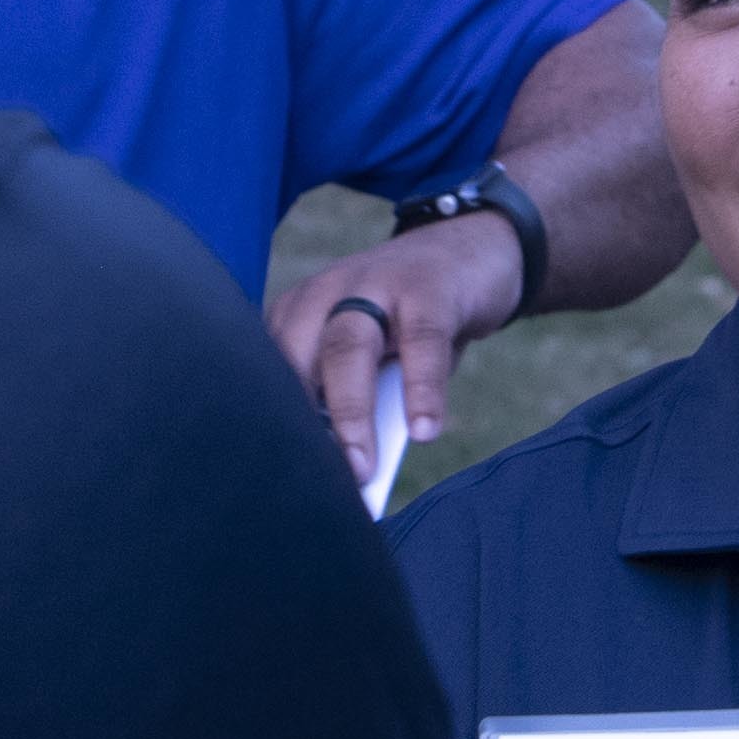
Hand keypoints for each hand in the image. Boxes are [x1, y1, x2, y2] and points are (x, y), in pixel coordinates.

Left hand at [268, 210, 525, 485]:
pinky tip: (425, 429)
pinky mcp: (428, 287)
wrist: (470, 252)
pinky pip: (422, 341)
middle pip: (297, 358)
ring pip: (348, 347)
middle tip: (316, 485)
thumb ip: (363, 401)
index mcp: (298, 314)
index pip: (269, 371)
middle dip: (301, 425)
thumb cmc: (410, 324)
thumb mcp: (379, 358)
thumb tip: (355, 469)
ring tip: (362, 468)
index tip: (270, 481)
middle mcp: (326, 293)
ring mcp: (376, 284)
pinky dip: (422, 389)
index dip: (269, 426)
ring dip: (350, 413)